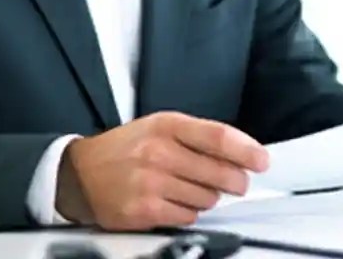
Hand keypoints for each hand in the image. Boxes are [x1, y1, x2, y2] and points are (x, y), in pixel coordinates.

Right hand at [56, 111, 269, 229]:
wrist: (79, 174)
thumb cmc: (127, 149)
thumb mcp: (160, 128)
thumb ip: (199, 137)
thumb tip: (243, 154)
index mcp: (167, 125)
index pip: (218, 137)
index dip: (246, 151)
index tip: (263, 161)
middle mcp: (158, 152)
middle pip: (219, 172)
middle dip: (235, 181)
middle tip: (236, 183)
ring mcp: (150, 183)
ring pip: (207, 198)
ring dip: (207, 196)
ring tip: (188, 187)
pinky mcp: (144, 211)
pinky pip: (188, 217)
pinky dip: (188, 212)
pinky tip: (173, 201)